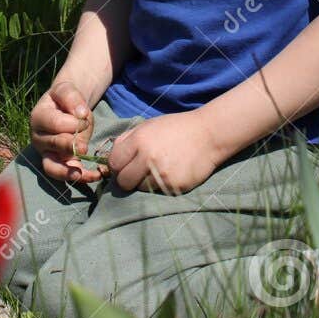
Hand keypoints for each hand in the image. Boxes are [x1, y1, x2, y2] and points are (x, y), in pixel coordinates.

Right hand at [29, 81, 106, 183]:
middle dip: (69, 146)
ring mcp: (48, 153)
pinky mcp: (60, 163)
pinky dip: (81, 177)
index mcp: (38, 117)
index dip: (72, 123)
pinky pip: (66, 174)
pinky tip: (95, 176)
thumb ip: (72, 97)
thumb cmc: (66, 100)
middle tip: (84, 147)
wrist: (67, 108)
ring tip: (79, 173)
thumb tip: (80, 114)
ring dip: (66, 171)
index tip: (84, 116)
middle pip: (52, 145)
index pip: (54, 124)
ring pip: (51, 167)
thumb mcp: (67, 90)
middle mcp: (39, 138)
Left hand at [107, 112, 223, 194]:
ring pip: (140, 188)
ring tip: (158, 170)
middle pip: (123, 182)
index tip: (124, 165)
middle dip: (127, 179)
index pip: (114, 164)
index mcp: (139, 140)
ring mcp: (162, 174)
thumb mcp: (148, 125)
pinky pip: (158, 192)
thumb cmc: (176, 128)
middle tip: (136, 173)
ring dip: (144, 182)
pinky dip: (161, 185)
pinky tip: (171, 173)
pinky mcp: (174, 186)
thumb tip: (110, 158)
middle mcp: (149, 158)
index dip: (117, 166)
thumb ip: (127, 139)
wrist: (209, 134)